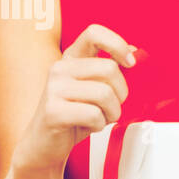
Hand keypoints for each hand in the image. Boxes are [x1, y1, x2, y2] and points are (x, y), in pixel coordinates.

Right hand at [15, 24, 135, 170]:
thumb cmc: (72, 116)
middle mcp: (59, 69)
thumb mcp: (93, 89)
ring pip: (104, 94)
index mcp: (70, 58)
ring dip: (110, 112)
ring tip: (99, 118)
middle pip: (109, 69)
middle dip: (120, 93)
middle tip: (111, 106)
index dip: (117, 45)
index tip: (129, 63)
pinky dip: (98, 125)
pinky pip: (94, 114)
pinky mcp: (53, 111)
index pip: (94, 33)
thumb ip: (110, 69)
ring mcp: (54, 89)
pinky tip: (87, 126)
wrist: (44, 145)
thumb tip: (134, 52)